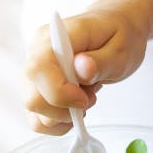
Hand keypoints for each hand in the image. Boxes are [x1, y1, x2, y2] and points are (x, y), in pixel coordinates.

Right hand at [23, 8, 148, 134]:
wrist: (114, 29)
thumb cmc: (116, 36)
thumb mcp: (120, 49)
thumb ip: (100, 61)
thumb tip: (81, 68)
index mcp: (53, 38)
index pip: (38, 70)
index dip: (59, 93)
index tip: (85, 98)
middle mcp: (35, 54)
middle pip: (32, 98)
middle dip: (64, 110)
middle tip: (89, 98)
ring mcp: (34, 74)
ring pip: (34, 112)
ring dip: (63, 116)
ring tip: (84, 98)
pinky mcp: (37, 90)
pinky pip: (38, 119)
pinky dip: (58, 123)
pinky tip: (74, 111)